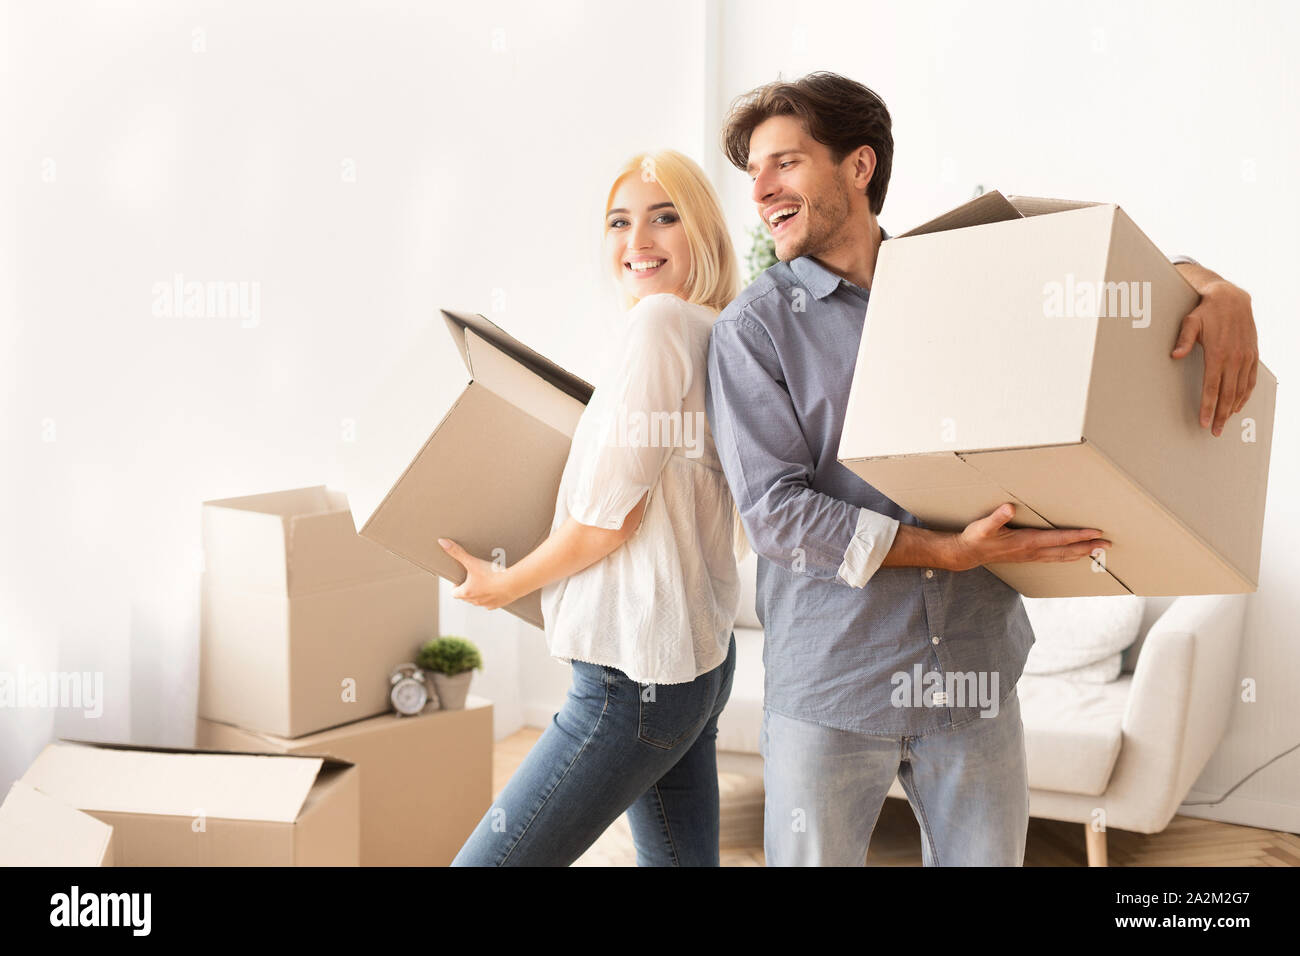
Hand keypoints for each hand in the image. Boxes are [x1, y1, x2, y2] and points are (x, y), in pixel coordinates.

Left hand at [437, 538, 518, 609]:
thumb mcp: (472, 561)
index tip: (461, 577)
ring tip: (486, 581)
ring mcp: (486, 604)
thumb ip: (457, 552)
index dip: (456, 585)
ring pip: (478, 600)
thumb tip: (443, 542)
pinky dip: (491, 597)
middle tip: (474, 577)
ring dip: (479, 593)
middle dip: (467, 588)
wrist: (513, 583)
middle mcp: (474, 601)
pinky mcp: (497, 605)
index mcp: (466, 592)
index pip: (454, 593)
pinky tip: (496, 588)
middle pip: (465, 597)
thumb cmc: (493, 574)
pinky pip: (491, 603)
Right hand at [948, 503, 1109, 571]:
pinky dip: (1070, 556)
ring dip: (1082, 553)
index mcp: (1027, 542)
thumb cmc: (977, 537)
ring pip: (1063, 556)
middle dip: (1088, 547)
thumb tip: (1009, 508)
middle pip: (1067, 550)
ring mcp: (1032, 556)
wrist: (969, 553)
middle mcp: (1033, 551)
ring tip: (1099, 550)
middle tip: (1108, 544)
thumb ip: (997, 518)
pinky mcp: (1030, 557)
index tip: (1095, 533)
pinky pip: (1056, 558)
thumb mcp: (984, 526)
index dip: (1078, 536)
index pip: (1059, 539)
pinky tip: (1076, 554)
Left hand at [1171, 277, 1258, 436]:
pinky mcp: (1252, 355)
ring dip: (1232, 408)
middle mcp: (1234, 358)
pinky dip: (1245, 395)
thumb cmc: (1207, 311)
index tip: (1203, 422)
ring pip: (1240, 390)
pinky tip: (1238, 405)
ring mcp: (1245, 358)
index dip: (1207, 407)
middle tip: (1213, 431)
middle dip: (1220, 415)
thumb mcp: (1191, 322)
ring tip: (1224, 422)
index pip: (1211, 388)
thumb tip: (1174, 355)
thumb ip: (1183, 340)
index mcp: (1217, 354)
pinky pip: (1251, 380)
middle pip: (1227, 394)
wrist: (1232, 299)